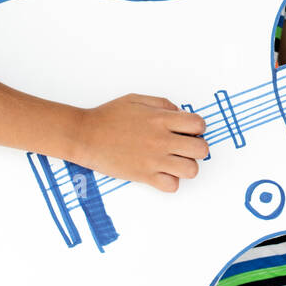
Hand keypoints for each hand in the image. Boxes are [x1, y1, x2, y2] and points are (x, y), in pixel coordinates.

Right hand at [68, 94, 207, 193]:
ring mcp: (154, 159)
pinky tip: (162, 172)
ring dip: (187, 166)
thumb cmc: (107, 117)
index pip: (199, 124)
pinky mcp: (144, 176)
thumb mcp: (137, 100)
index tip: (189, 130)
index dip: (197, 127)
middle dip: (197, 148)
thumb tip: (180, 112)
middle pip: (201, 149)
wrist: (84, 135)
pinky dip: (170, 181)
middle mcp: (161, 139)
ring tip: (175, 161)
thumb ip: (162, 104)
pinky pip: (172, 186)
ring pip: (191, 170)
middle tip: (185, 147)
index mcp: (161, 119)